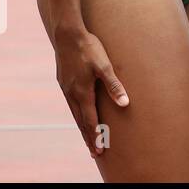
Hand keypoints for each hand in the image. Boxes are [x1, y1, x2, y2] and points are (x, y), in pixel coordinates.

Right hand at [52, 26, 128, 157]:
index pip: (90, 120)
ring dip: (82, 127)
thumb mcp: (104, 66)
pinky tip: (80, 115)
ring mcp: (66, 88)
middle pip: (81, 121)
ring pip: (74, 114)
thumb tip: (125, 103)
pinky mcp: (63, 82)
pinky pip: (71, 104)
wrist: (67, 35)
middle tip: (95, 153)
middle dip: (89, 137)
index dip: (96, 136)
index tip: (99, 150)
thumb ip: (114, 85)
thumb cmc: (89, 48)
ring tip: (88, 138)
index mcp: (82, 92)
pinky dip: (76, 115)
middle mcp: (72, 94)